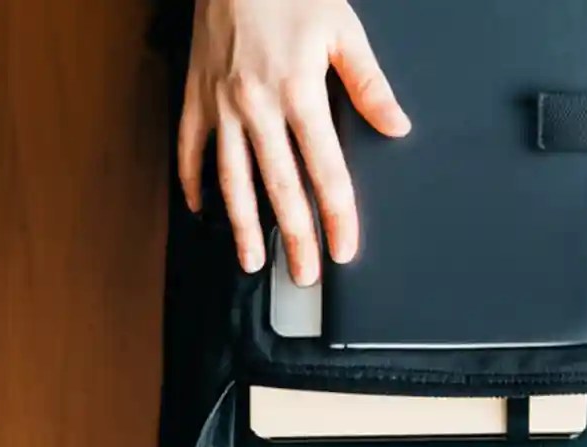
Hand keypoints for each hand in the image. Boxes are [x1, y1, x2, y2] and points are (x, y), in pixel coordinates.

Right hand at [179, 0, 410, 282]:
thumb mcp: (342, 31)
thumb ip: (369, 85)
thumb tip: (397, 126)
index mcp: (299, 94)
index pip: (326, 172)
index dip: (337, 217)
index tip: (343, 250)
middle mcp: (257, 107)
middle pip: (279, 189)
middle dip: (294, 238)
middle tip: (303, 275)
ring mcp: (221, 106)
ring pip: (231, 180)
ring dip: (242, 226)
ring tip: (250, 261)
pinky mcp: (195, 97)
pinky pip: (189, 149)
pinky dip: (193, 183)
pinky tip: (201, 211)